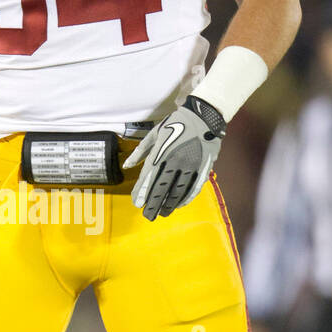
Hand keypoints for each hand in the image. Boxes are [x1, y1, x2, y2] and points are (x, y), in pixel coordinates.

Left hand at [123, 96, 225, 220]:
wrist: (204, 115)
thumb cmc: (176, 123)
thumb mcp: (155, 133)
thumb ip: (140, 152)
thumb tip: (126, 166)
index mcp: (162, 151)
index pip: (149, 177)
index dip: (142, 192)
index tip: (137, 203)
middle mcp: (175, 160)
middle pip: (162, 188)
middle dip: (154, 204)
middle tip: (148, 215)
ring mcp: (191, 165)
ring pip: (178, 191)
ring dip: (169, 204)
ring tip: (163, 213)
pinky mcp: (203, 167)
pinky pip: (194, 187)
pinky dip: (186, 198)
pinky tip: (179, 204)